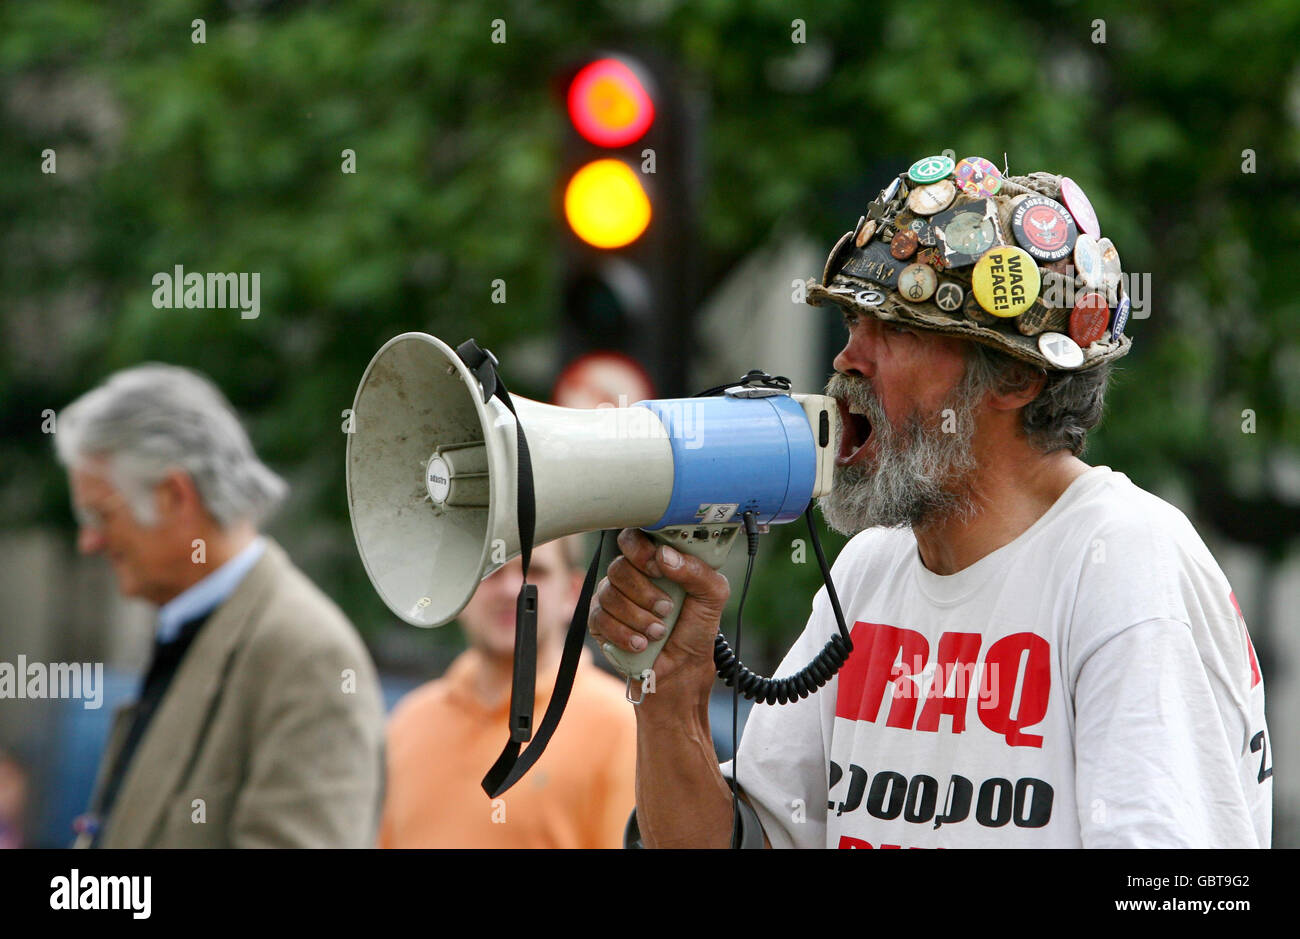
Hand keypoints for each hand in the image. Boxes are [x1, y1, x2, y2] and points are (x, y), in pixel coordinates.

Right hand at [588, 528, 729, 699]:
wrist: (682, 670)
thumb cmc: (695, 629)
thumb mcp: (712, 596)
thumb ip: (697, 571)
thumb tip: (665, 555)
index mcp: (656, 561)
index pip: (633, 537)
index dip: (640, 550)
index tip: (657, 567)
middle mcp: (631, 575)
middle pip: (619, 567)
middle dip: (644, 592)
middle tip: (666, 609)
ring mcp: (612, 598)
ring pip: (609, 594)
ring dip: (638, 617)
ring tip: (658, 632)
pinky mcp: (599, 622)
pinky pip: (601, 619)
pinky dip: (624, 634)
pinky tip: (641, 644)